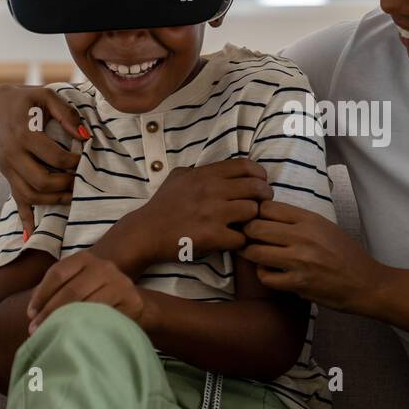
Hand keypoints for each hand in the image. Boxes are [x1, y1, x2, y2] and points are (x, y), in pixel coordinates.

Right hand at [0, 84, 84, 236]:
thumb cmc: (25, 100)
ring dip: (53, 201)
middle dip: (66, 186)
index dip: (76, 163)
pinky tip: (31, 236)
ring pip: (29, 195)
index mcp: (23, 135)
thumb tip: (85, 137)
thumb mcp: (46, 96)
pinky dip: (24, 219)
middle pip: (42, 182)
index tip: (87, 159)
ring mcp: (7, 168)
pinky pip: (14, 200)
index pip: (56, 158)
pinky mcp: (7, 175)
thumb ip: (66, 114)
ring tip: (72, 196)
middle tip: (83, 181)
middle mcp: (12, 155)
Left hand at [26, 251, 144, 333]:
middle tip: (36, 331)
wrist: (128, 298)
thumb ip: (52, 292)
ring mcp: (120, 283)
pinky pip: (106, 317)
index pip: (57, 273)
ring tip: (53, 336)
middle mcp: (104, 267)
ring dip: (68, 323)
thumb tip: (33, 315)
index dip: (41, 295)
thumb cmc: (91, 293)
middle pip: (71, 290)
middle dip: (50, 313)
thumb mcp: (73, 283)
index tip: (31, 315)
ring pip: (88, 305)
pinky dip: (90, 328)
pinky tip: (78, 336)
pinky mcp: (132, 302)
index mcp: (85, 258)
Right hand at [129, 159, 274, 262]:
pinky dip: (241, 241)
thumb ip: (200, 170)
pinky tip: (234, 241)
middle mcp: (212, 190)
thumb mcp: (178, 177)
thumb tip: (219, 168)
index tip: (260, 183)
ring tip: (247, 224)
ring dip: (254, 219)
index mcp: (206, 175)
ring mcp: (213, 214)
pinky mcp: (212, 236)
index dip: (259, 175)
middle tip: (261, 205)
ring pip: (253, 212)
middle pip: (256, 188)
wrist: (145, 232)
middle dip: (264, 197)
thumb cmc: (162, 205)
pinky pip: (242, 238)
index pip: (246, 166)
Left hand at [241, 201, 383, 311]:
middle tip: (247, 239)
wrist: (366, 283)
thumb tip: (267, 214)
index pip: (267, 207)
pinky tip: (271, 273)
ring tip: (255, 255)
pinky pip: (265, 276)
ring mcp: (299, 260)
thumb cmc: (346, 254)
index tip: (255, 220)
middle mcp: (303, 236)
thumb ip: (298, 220)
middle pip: (255, 226)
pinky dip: (263, 274)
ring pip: (254, 251)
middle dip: (246, 233)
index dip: (255, 213)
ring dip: (251, 253)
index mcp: (310, 219)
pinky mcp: (297, 283)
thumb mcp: (326, 227)